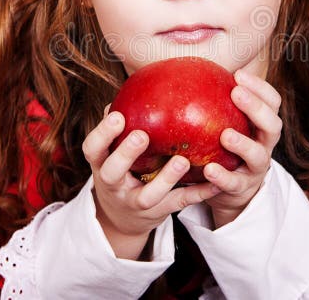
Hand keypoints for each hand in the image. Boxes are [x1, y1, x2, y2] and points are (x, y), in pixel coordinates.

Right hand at [82, 104, 220, 258]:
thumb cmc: (121, 171)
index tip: (117, 116)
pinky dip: (198, 192)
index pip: (92, 149)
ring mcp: (135, 202)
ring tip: (182, 160)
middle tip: (142, 135)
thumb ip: (121, 127)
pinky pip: (179, 203)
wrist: (122, 218)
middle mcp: (114, 185)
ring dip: (166, 178)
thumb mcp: (112, 153)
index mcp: (102, 164)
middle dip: (126, 154)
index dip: (102, 134)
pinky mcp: (157, 213)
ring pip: (148, 195)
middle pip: (113, 172)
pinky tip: (215, 180)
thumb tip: (132, 89)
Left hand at [202, 69, 282, 227]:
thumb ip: (215, 104)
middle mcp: (264, 145)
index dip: (260, 87)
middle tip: (236, 93)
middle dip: (256, 108)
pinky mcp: (242, 188)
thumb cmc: (225, 149)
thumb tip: (183, 69)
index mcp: (261, 125)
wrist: (230, 191)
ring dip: (243, 144)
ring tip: (225, 136)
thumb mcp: (226, 125)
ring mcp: (255, 168)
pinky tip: (209, 169)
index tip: (239, 75)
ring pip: (258, 155)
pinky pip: (234, 183)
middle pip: (272, 125)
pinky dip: (223, 177)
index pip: (272, 102)